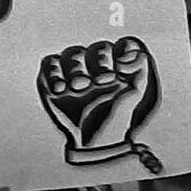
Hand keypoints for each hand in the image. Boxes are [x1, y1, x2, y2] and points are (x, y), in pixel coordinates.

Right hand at [37, 37, 161, 168]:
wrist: (92, 144)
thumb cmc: (115, 121)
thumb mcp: (134, 96)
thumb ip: (140, 70)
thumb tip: (131, 54)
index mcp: (121, 67)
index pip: (123, 45)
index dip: (123, 52)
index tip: (121, 69)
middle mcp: (98, 66)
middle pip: (97, 48)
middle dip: (98, 62)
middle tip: (99, 82)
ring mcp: (76, 71)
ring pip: (72, 53)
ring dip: (75, 68)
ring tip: (78, 87)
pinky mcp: (54, 79)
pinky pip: (50, 63)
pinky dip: (53, 73)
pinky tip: (60, 89)